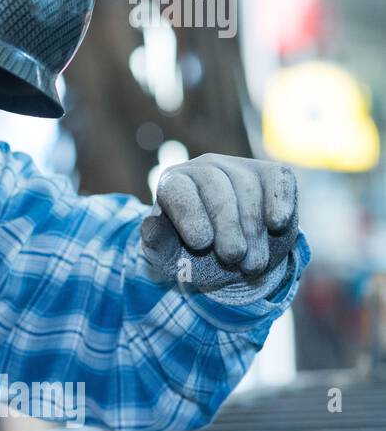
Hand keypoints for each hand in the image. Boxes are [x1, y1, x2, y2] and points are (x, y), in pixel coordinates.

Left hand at [140, 154, 298, 290]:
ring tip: (253, 264)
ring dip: (253, 229)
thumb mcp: (169, 256)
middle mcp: (204, 167)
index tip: (201, 244)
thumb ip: (158, 243)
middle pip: (216, 188)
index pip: (179, 190)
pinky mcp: (271, 174)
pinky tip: (278, 224)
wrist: (227, 257)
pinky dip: (280, 200)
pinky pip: (278, 180)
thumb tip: (151, 225)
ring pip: (247, 188)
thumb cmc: (191, 253)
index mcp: (173, 183)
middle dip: (227, 227)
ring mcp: (238, 167)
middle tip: (233, 258)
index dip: (191, 215)